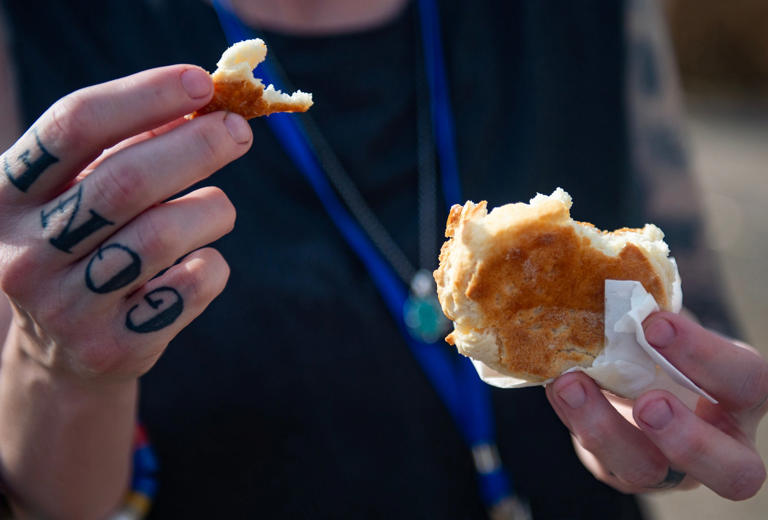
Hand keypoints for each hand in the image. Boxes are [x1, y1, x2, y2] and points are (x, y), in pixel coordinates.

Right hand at [0, 65, 251, 382]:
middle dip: (195, 148)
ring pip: (161, 236)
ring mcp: (65, 306)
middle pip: (124, 182)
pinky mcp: (113, 345)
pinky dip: (213, 264)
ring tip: (220, 208)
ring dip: (212, 209)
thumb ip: (134, 146)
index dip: (145, 96)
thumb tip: (207, 104)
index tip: (203, 82)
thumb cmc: (85, 246)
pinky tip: (204, 260)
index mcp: (7, 193)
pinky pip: (188, 289)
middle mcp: (24, 251)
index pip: (75, 126)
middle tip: (238, 131)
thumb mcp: (84, 191)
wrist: (63, 350)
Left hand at [546, 311, 767, 499]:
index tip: (654, 323)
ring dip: (605, 429)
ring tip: (571, 385)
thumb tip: (607, 283)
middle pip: (733, 472)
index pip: (746, 380)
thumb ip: (650, 317)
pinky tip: (557, 385)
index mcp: (740, 393)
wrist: (631, 373)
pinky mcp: (623, 470)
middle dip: (688, 439)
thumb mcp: (666, 327)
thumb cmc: (659, 342)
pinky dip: (573, 416)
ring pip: (647, 472)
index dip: (705, 355)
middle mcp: (720, 442)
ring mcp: (670, 467)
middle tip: (649, 404)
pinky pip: (599, 456)